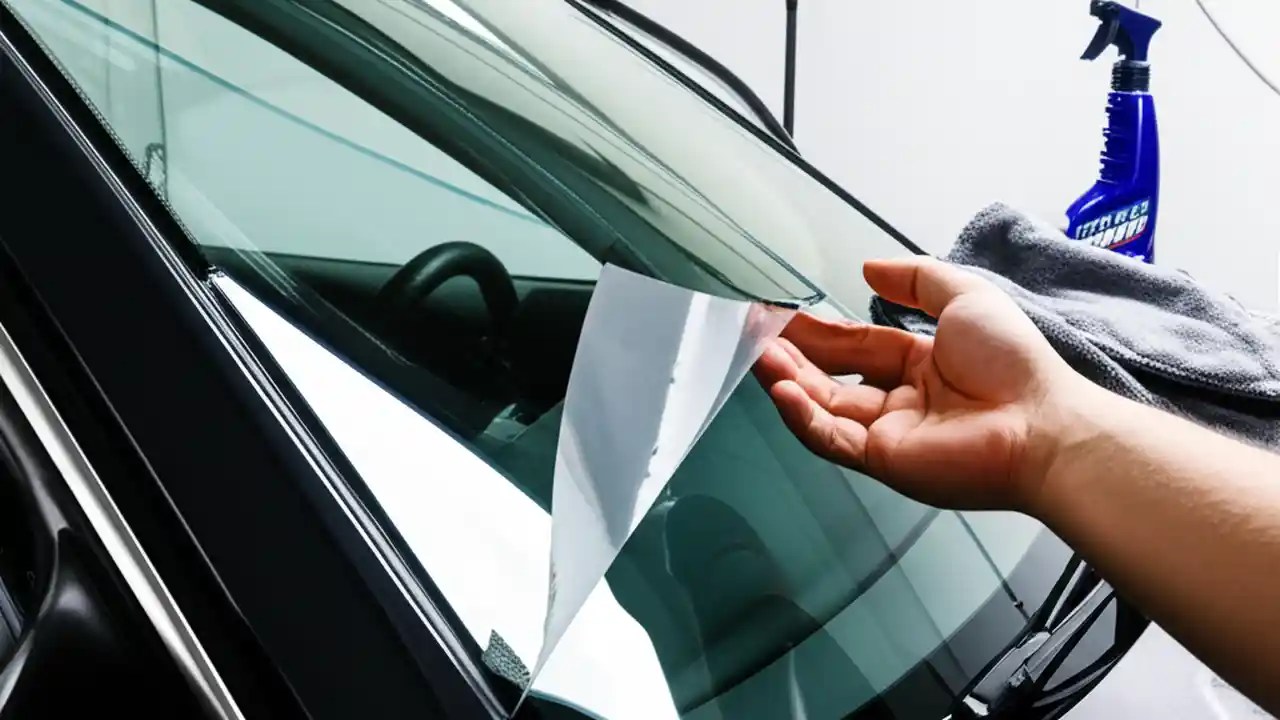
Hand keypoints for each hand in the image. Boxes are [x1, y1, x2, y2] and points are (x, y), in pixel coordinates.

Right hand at [754, 257, 1090, 510]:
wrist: (1042, 424)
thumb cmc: (1014, 363)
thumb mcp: (965, 297)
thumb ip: (917, 279)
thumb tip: (868, 268)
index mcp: (919, 365)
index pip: (854, 346)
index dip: (816, 331)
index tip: (779, 315)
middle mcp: (899, 401)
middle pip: (830, 377)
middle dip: (791, 355)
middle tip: (754, 334)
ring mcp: (888, 434)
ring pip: (822, 408)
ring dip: (787, 381)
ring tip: (759, 356)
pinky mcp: (883, 461)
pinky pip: (830, 439)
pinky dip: (801, 417)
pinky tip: (781, 391)